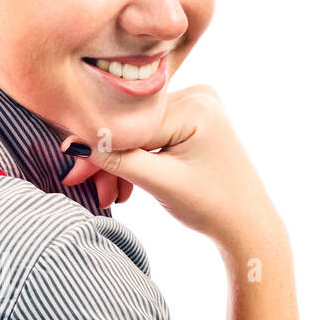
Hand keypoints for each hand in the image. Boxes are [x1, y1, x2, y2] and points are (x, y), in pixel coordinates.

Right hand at [58, 84, 283, 247]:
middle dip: (108, 161)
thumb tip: (74, 145)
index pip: (132, 125)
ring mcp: (197, 105)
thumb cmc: (212, 206)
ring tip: (109, 197)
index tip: (71, 173)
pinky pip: (152, 135)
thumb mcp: (160, 182)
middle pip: (133, 127)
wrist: (248, 225)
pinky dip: (138, 159)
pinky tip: (125, 184)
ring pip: (139, 133)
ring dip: (120, 163)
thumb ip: (118, 160)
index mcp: (196, 104)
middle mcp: (198, 94)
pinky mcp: (193, 119)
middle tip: (80, 187)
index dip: (97, 150)